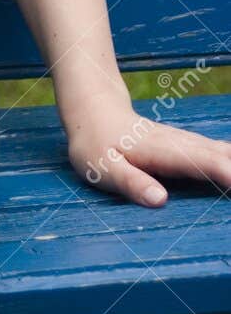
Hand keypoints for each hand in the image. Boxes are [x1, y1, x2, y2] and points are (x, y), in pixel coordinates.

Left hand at [64, 90, 230, 206]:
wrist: (95, 114)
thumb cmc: (95, 146)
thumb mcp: (101, 168)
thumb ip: (129, 183)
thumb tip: (159, 200)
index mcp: (162, 151)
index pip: (200, 163)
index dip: (225, 173)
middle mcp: (183, 144)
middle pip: (224, 157)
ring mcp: (191, 144)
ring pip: (227, 153)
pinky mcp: (194, 148)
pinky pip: (224, 155)